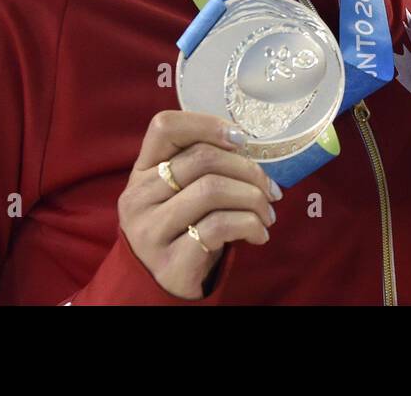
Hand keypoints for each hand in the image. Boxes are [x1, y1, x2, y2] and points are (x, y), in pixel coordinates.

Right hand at [117, 110, 281, 299]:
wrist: (160, 287)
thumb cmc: (182, 228)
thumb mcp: (180, 192)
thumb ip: (201, 165)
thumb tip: (249, 147)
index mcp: (142, 171)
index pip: (164, 126)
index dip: (207, 124)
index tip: (242, 140)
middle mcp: (139, 198)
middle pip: (202, 159)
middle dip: (248, 169)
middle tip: (270, 188)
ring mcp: (150, 231)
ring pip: (212, 190)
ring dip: (253, 198)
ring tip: (267, 212)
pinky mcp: (170, 261)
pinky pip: (219, 226)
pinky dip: (250, 225)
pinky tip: (259, 233)